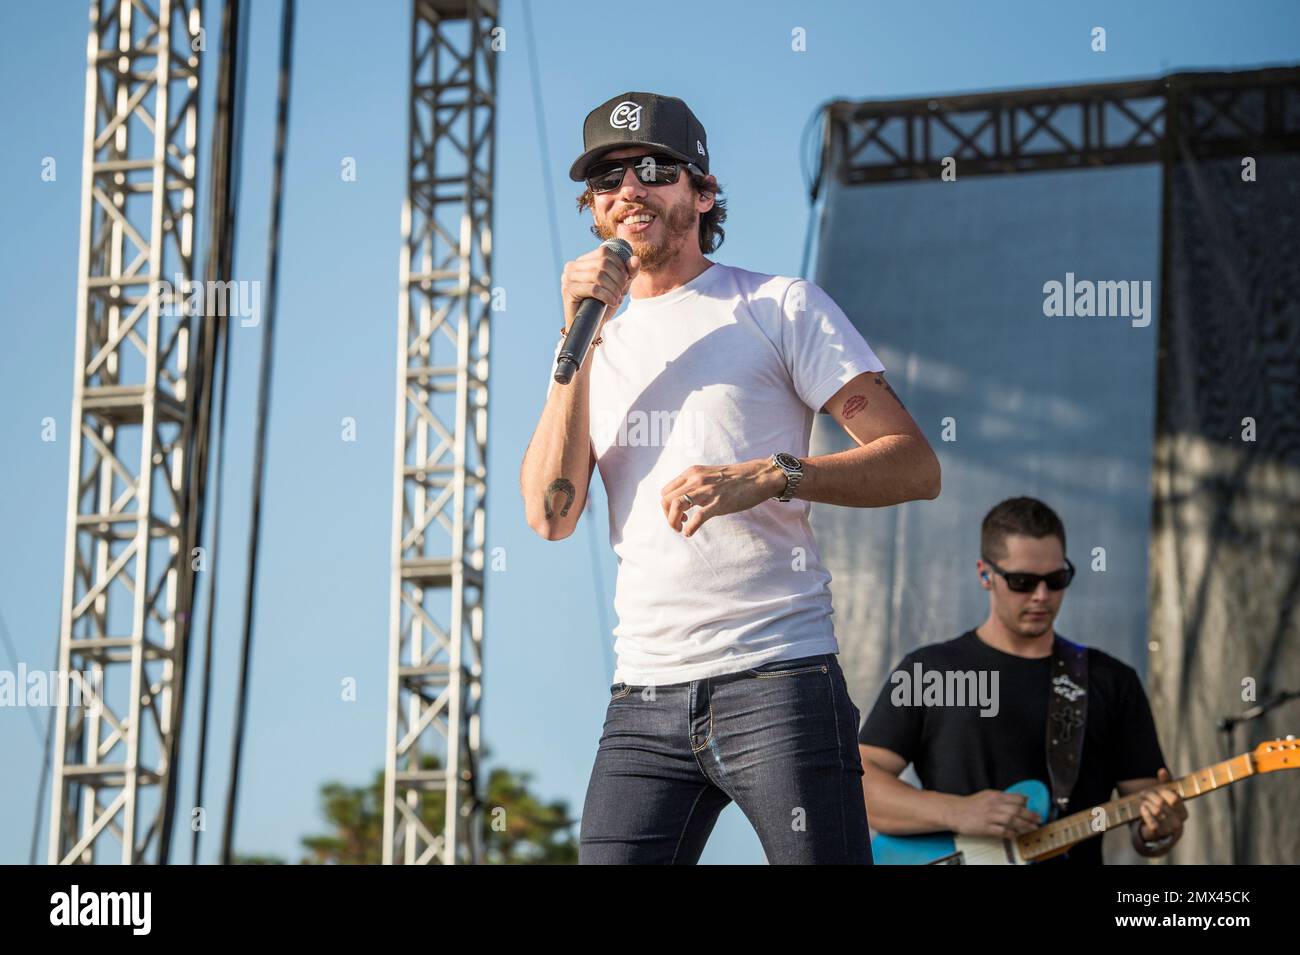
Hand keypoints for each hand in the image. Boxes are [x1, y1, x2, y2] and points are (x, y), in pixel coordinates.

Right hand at [560, 244, 640, 332]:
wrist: (590, 327)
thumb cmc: (603, 305)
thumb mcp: (619, 286)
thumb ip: (629, 272)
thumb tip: (635, 259)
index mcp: (583, 261)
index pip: (605, 252)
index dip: (620, 265)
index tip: (625, 280)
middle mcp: (572, 266)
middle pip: (603, 263)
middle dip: (618, 278)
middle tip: (621, 292)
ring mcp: (568, 277)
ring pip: (598, 275)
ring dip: (613, 288)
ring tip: (616, 298)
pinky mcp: (569, 290)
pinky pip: (593, 288)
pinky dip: (607, 296)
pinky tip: (611, 303)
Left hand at [659, 458, 784, 536]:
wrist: (758, 476)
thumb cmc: (735, 479)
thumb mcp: (709, 476)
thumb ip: (695, 485)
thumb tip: (683, 502)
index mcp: (692, 473)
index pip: (666, 491)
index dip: (666, 506)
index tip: (678, 514)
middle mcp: (696, 480)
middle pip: (666, 500)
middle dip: (667, 516)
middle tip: (678, 524)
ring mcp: (707, 491)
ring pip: (676, 506)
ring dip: (673, 522)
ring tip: (680, 529)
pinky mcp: (719, 503)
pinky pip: (697, 517)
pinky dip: (689, 528)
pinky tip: (690, 532)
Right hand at [946, 789, 1041, 838]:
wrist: (955, 812)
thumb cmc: (970, 805)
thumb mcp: (986, 795)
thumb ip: (1001, 798)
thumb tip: (1018, 800)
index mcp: (994, 796)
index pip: (1015, 798)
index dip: (1026, 803)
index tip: (1032, 807)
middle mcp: (993, 805)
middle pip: (1016, 810)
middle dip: (1030, 815)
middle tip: (1038, 818)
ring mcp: (990, 817)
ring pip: (1012, 821)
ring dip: (1024, 825)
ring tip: (1032, 827)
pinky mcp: (986, 828)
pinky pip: (1002, 831)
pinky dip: (1011, 833)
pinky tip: (1016, 834)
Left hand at [1136, 768, 1186, 843]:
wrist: (1155, 830)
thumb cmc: (1162, 809)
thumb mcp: (1165, 795)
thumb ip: (1165, 782)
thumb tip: (1162, 770)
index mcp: (1183, 812)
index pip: (1174, 798)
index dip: (1162, 791)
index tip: (1155, 788)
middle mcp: (1179, 822)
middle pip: (1162, 803)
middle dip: (1150, 796)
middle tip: (1143, 793)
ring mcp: (1169, 830)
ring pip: (1156, 811)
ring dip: (1146, 803)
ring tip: (1143, 801)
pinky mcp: (1159, 835)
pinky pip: (1153, 823)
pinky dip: (1145, 814)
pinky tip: (1143, 808)